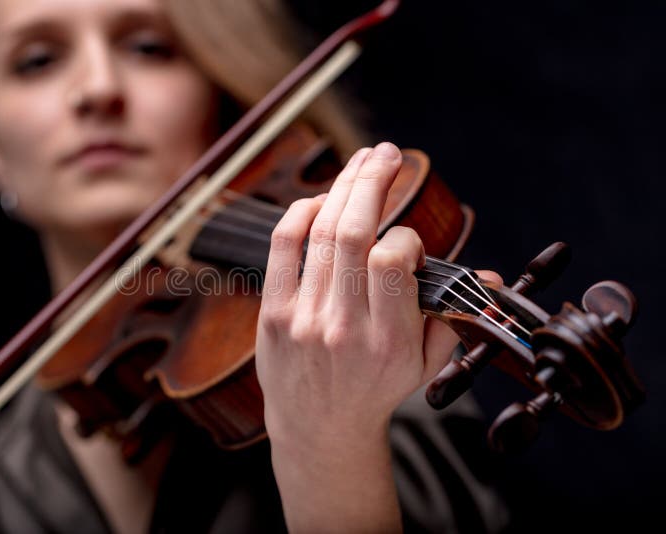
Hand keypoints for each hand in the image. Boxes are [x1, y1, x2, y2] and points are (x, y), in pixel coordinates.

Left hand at [255, 142, 498, 531]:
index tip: (409, 242)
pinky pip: (284, 246)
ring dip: (343, 186)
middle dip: (373, 180)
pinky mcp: (274, 314)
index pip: (393, 260)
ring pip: (321, 232)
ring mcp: (304, 319)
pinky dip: (301, 213)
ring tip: (362, 161)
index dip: (406, 236)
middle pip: (354, 231)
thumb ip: (453, 317)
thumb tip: (491, 280)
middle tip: (386, 152)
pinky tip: (322, 199)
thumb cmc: (376, 390)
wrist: (319, 428)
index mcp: (389, 341)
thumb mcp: (426, 365)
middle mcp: (344, 327)